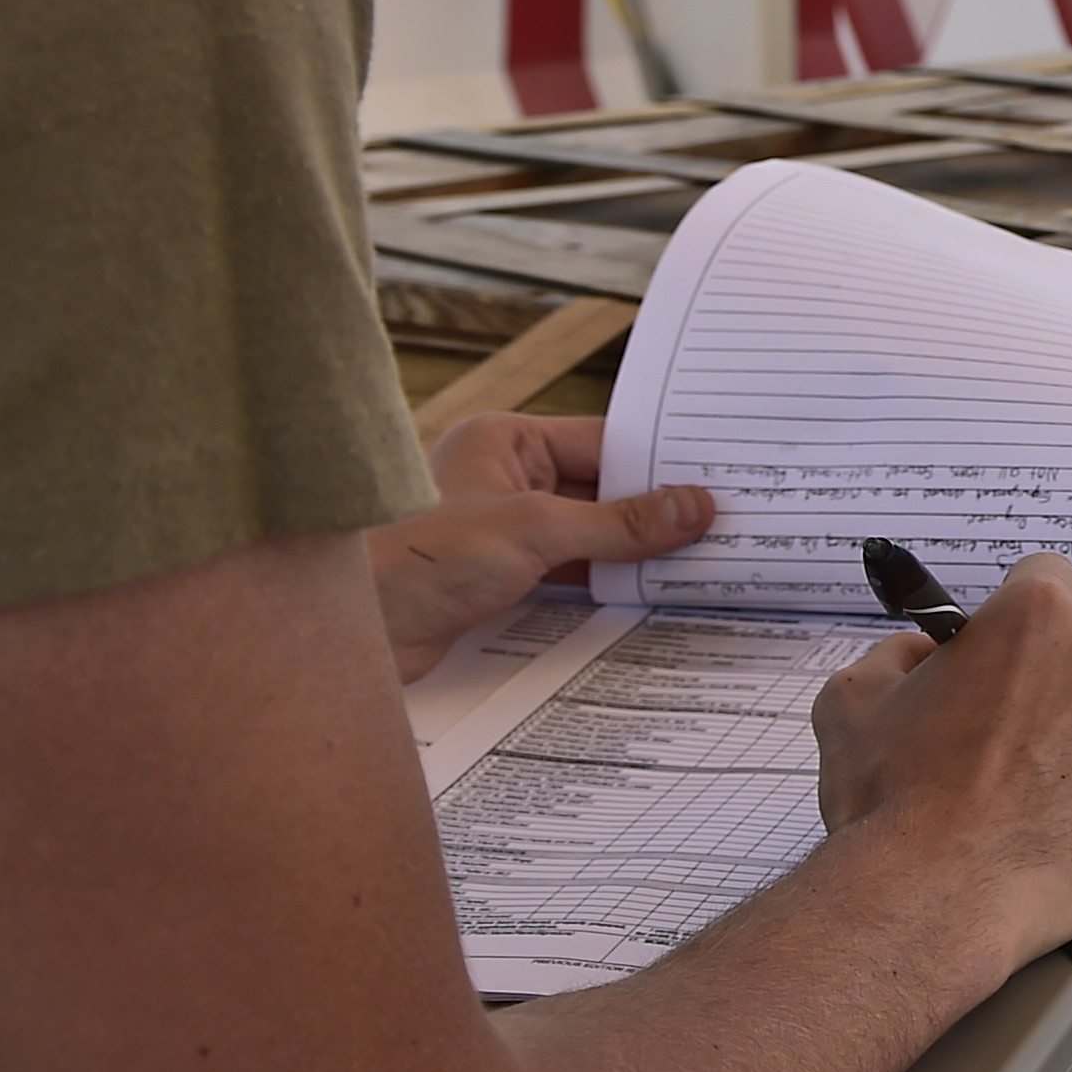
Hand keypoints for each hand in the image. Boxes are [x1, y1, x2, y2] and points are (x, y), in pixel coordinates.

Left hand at [367, 413, 712, 682]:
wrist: (352, 629)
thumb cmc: (418, 555)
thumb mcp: (535, 530)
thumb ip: (619, 523)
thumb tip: (693, 507)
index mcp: (504, 442)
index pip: (601, 444)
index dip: (658, 466)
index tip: (714, 483)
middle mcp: (503, 480)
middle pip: (599, 492)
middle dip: (652, 514)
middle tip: (719, 527)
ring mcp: (500, 533)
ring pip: (586, 538)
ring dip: (630, 554)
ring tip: (695, 562)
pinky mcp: (496, 581)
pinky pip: (567, 575)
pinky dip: (603, 585)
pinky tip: (645, 593)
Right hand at [810, 559, 1071, 968]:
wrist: (930, 898)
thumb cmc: (892, 802)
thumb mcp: (855, 700)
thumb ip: (896, 656)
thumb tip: (921, 654)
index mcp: (1033, 619)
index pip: (1051, 572)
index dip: (1025, 603)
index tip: (1014, 633)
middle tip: (1066, 666)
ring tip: (1042, 772)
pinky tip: (1059, 819)